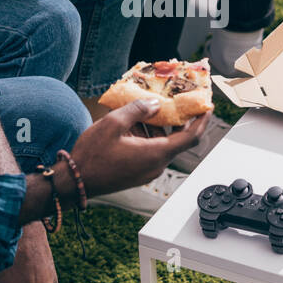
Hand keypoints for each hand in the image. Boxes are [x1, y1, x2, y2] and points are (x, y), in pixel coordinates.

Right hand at [65, 99, 210, 194]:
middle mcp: (156, 165)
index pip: (191, 137)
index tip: (206, 107)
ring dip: (158, 126)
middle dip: (176, 119)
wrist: (75, 182)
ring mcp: (147, 171)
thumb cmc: (92, 155)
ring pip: (162, 144)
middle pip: (177, 139)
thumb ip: (137, 110)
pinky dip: (148, 136)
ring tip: (146, 108)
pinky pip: (151, 151)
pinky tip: (133, 124)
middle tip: (173, 100)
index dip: (202, 121)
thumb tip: (154, 104)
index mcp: (156, 154)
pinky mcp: (138, 173)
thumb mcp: (113, 123)